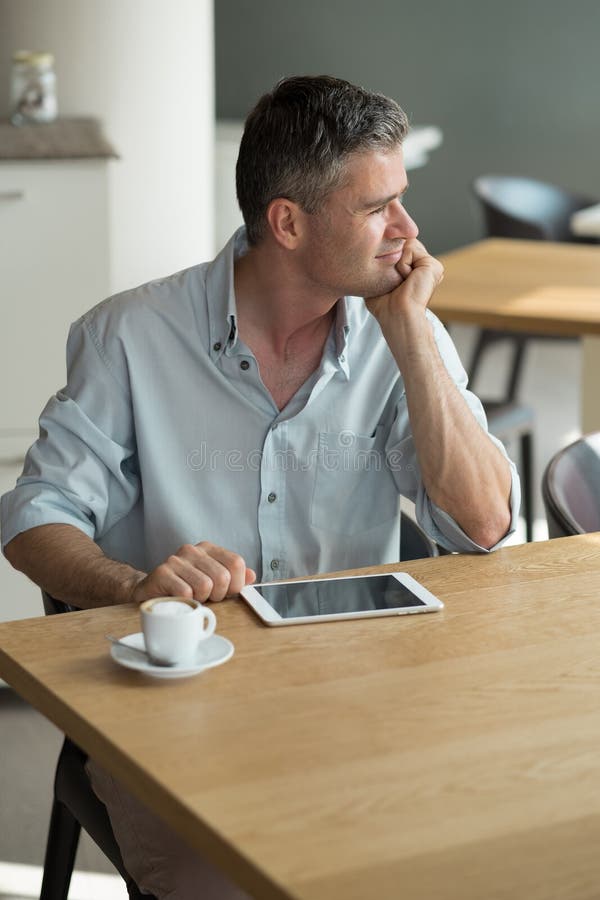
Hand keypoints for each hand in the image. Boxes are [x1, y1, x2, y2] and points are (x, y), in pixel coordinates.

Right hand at [130, 542, 255, 604]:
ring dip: (200, 600)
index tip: (225, 593)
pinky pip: (186, 593)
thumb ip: (233, 578)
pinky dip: (186, 602)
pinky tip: (179, 600)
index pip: (236, 563)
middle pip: (223, 577)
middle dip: (217, 596)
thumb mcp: (212, 583)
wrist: (150, 593)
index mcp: (208, 549)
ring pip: (205, 586)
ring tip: (191, 598)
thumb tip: (251, 576)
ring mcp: (176, 560)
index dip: (236, 585)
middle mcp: (192, 550)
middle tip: (205, 598)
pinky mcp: (162, 573)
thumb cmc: (185, 588)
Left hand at [366, 239, 443, 322]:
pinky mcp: (433, 265)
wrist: (396, 316)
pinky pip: (410, 248)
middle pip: (401, 243)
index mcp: (413, 269)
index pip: (396, 248)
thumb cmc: (385, 305)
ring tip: (401, 281)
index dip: (386, 258)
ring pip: (405, 243)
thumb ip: (379, 262)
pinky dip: (403, 264)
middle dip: (391, 259)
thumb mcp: (377, 279)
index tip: (388, 280)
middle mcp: (423, 266)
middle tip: (396, 282)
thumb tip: (370, 248)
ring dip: (396, 263)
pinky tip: (407, 280)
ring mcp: (430, 265)